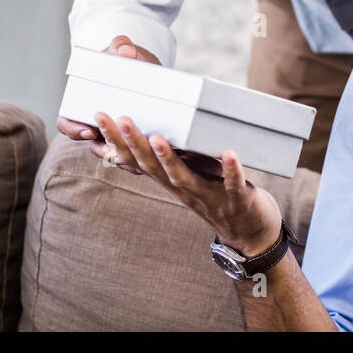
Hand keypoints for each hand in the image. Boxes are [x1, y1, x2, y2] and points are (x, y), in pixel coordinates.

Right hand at [56, 35, 158, 155]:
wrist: (144, 64)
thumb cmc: (124, 57)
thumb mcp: (120, 49)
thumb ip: (120, 45)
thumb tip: (127, 52)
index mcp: (82, 104)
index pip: (67, 123)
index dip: (73, 130)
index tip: (88, 130)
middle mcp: (96, 122)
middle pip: (91, 143)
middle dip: (101, 148)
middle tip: (113, 149)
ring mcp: (115, 131)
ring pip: (113, 152)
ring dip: (122, 157)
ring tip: (133, 157)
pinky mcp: (136, 134)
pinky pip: (135, 152)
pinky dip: (141, 156)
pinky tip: (152, 156)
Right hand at [100, 112, 282, 255]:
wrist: (250, 235)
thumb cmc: (218, 196)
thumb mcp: (190, 178)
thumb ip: (172, 160)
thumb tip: (152, 134)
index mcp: (172, 182)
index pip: (138, 161)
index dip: (118, 141)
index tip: (101, 116)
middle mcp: (184, 190)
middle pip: (152, 168)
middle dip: (134, 143)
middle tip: (119, 118)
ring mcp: (209, 197)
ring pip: (183, 178)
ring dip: (169, 159)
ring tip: (157, 138)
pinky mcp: (237, 200)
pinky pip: (232, 185)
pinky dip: (230, 170)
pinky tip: (229, 153)